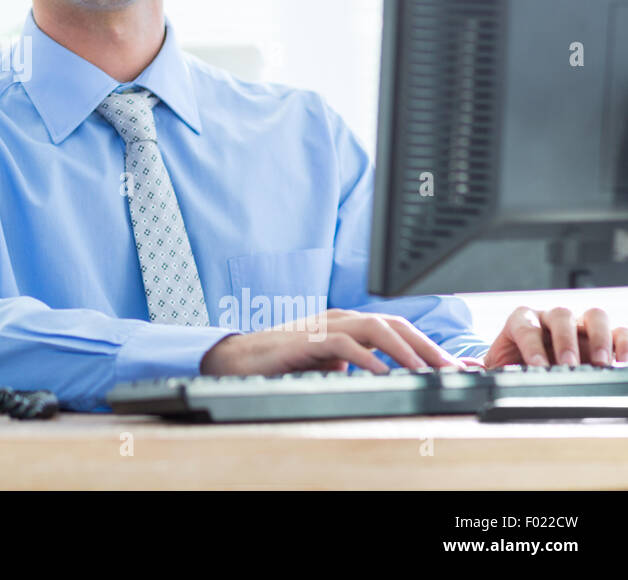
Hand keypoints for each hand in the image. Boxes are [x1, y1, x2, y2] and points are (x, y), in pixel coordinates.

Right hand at [200, 308, 465, 376]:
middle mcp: (341, 319)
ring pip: (374, 328)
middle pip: (394, 323)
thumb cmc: (284, 362)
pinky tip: (382, 373)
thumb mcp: (330, 363)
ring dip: (404, 350)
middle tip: (452, 368)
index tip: (454, 365)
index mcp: (349, 323)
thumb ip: (358, 364)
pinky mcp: (308, 339)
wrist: (242, 359)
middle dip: (427, 345)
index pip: (398, 329)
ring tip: (425, 371)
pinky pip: (343, 345)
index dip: (428, 345)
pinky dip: (365, 358)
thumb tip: (392, 377)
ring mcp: (325, 326)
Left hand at [478, 306, 627, 368]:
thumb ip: (478, 368)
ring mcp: (578, 323)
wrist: (529, 363)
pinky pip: (619, 330)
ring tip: (600, 364)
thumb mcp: (494, 366)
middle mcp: (550, 316)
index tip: (538, 367)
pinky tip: (622, 361)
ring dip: (598, 338)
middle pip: (561, 314)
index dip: (532, 345)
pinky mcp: (602, 334)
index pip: (526, 325)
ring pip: (593, 315)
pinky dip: (623, 342)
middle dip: (565, 340)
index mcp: (520, 319)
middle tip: (569, 365)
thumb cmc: (512, 363)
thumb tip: (462, 369)